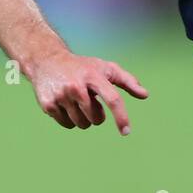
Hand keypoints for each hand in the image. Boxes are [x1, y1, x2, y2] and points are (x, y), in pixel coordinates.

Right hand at [25, 49, 149, 133]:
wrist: (47, 61)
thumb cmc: (82, 67)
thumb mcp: (105, 68)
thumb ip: (127, 81)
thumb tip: (145, 95)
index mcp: (93, 76)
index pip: (112, 99)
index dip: (121, 117)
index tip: (126, 131)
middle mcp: (76, 86)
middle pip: (96, 118)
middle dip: (96, 115)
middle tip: (89, 100)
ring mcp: (61, 95)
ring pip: (82, 124)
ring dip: (83, 118)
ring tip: (77, 101)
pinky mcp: (48, 104)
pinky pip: (67, 125)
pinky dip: (70, 118)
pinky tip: (65, 103)